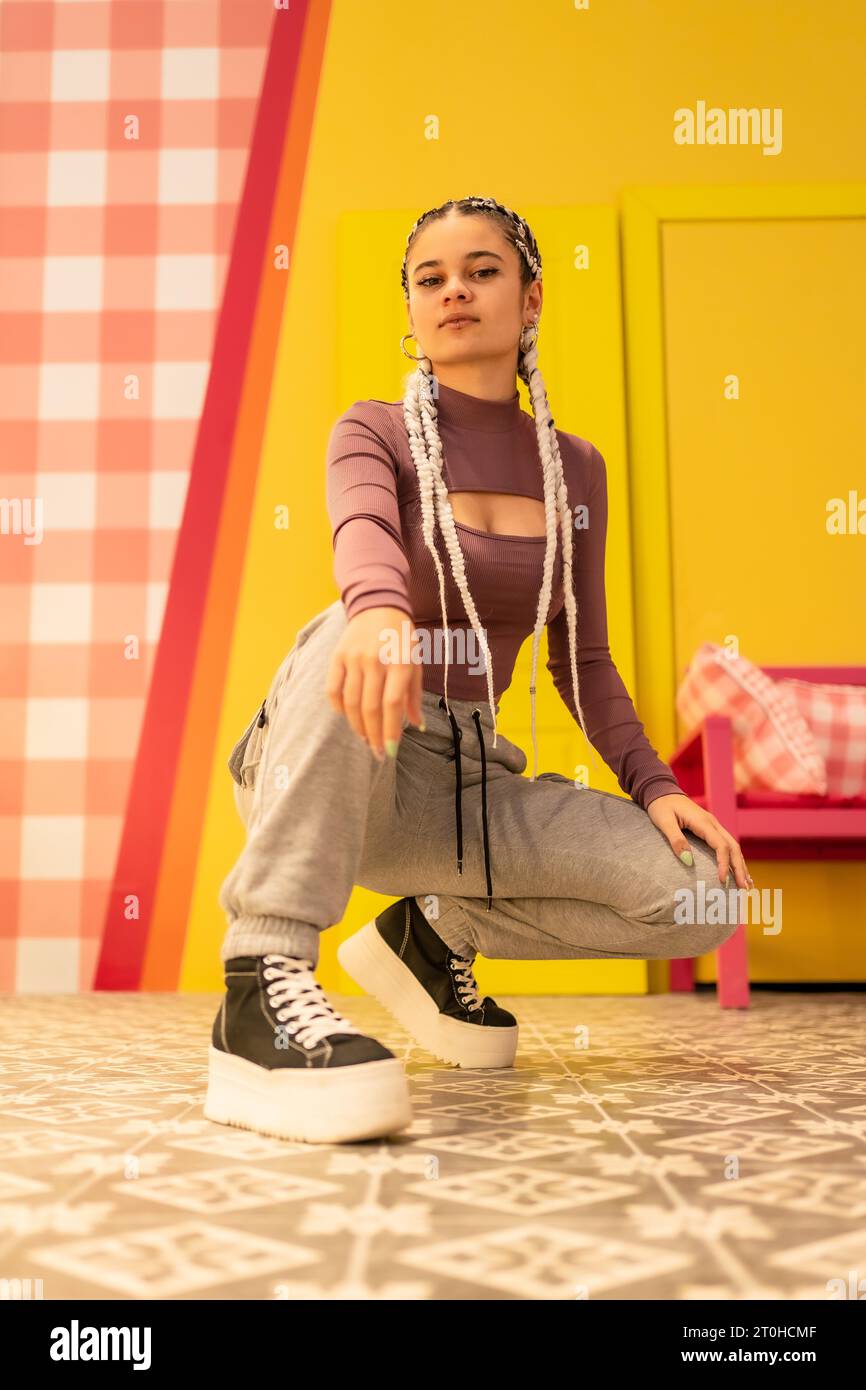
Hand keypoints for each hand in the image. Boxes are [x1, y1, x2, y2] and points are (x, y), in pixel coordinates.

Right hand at [326, 606, 423, 760]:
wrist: (378, 605)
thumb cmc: (402, 638)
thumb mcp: (415, 662)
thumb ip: (414, 696)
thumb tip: (417, 725)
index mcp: (400, 662)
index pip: (392, 704)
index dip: (391, 730)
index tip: (391, 751)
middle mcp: (375, 660)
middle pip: (371, 708)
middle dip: (374, 735)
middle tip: (378, 752)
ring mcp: (354, 658)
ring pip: (352, 702)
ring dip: (358, 726)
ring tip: (366, 739)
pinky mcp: (337, 656)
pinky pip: (333, 689)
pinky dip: (339, 707)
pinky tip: (348, 716)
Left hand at [646, 793, 752, 889]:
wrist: (661, 791)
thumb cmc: (660, 806)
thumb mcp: (664, 822)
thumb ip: (676, 840)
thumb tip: (687, 861)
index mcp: (703, 822)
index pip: (721, 846)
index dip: (724, 865)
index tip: (722, 881)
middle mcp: (713, 823)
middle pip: (733, 847)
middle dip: (739, 868)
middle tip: (744, 889)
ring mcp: (714, 825)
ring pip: (733, 846)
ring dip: (740, 865)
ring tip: (747, 884)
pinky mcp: (710, 828)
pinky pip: (727, 844)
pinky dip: (735, 858)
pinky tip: (738, 870)